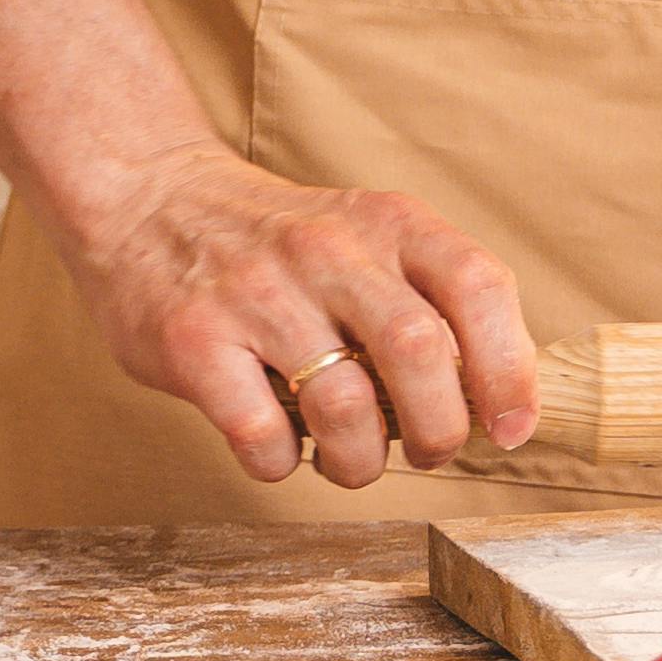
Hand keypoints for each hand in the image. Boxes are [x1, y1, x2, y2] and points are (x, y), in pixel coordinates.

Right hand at [60, 140, 541, 490]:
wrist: (150, 198)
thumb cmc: (278, 244)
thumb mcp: (366, 235)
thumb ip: (429, 297)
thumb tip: (499, 399)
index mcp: (386, 223)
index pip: (478, 286)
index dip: (509, 369)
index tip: (512, 427)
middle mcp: (327, 251)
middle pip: (419, 352)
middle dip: (439, 430)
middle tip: (429, 452)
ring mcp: (257, 294)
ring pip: (345, 407)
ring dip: (361, 461)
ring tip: (351, 460)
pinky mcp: (194, 340)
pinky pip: (261, 433)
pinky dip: (282, 463)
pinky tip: (279, 447)